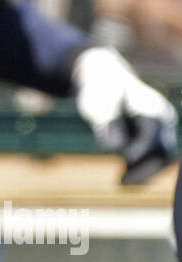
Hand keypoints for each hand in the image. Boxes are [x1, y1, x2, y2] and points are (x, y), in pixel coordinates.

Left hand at [73, 47, 177, 183]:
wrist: (106, 78)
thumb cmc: (100, 92)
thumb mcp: (97, 105)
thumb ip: (106, 124)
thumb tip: (113, 146)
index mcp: (151, 108)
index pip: (152, 139)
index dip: (139, 157)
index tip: (122, 170)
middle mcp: (164, 117)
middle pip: (163, 152)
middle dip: (145, 171)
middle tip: (121, 183)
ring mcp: (164, 126)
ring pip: (163, 157)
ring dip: (146, 173)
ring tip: (122, 182)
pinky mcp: (158, 134)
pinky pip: (158, 156)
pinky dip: (146, 169)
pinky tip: (127, 176)